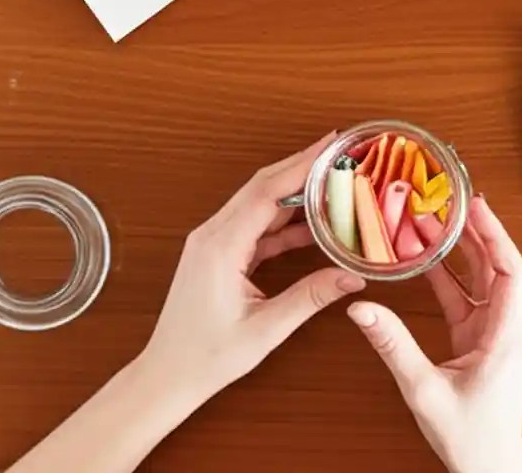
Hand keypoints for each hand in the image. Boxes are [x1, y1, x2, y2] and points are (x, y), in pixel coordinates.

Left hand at [142, 133, 366, 401]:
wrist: (168, 374)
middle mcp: (212, 236)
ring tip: (332, 181)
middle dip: (301, 165)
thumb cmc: (206, 356)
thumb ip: (310, 297)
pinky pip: (255, 225)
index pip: (266, 192)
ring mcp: (213, 243)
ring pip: (258, 202)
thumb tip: (352, 276)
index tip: (329, 146)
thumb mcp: (266, 329)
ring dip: (294, 190)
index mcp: (220, 247)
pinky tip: (312, 222)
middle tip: (337, 151)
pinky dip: (284, 218)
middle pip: (262, 186)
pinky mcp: (219, 254)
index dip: (300, 165)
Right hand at [347, 197, 521, 472]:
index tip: (476, 206)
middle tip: (445, 203)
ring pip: (479, 281)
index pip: (509, 270)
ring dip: (457, 253)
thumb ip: (393, 347)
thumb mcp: (424, 390)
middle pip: (494, 267)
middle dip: (471, 233)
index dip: (494, 234)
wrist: (488, 467)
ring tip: (429, 222)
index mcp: (505, 334)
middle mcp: (505, 328)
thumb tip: (363, 311)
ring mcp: (494, 333)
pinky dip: (447, 280)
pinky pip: (466, 300)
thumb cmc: (470, 437)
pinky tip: (424, 261)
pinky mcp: (480, 342)